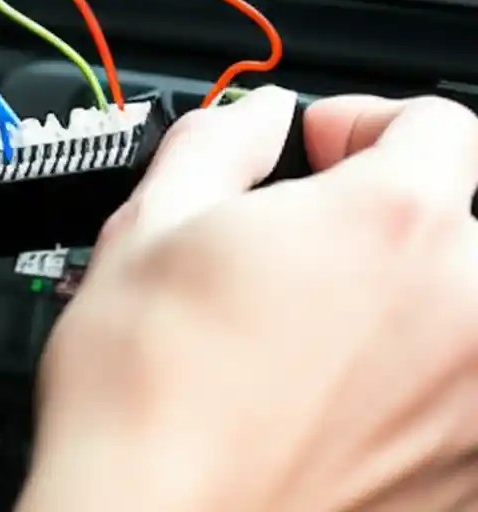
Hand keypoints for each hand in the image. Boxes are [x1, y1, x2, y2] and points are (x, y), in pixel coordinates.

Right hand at [18, 87, 477, 511]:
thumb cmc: (146, 400)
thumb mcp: (147, 230)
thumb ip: (217, 145)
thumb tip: (252, 120)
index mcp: (394, 222)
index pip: (437, 123)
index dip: (363, 123)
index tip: (317, 151)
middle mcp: (466, 306)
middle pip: (465, 216)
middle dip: (390, 210)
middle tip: (303, 237)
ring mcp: (475, 399)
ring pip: (462, 308)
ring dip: (404, 295)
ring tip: (306, 324)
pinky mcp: (464, 471)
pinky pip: (458, 393)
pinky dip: (412, 378)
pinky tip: (325, 393)